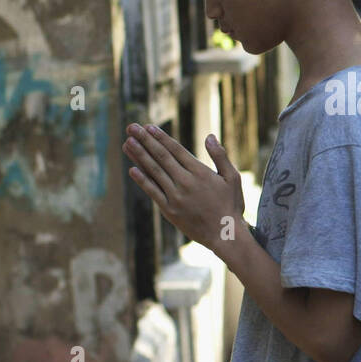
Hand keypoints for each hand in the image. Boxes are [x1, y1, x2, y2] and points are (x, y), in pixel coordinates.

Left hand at [122, 123, 243, 251]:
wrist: (225, 234)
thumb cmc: (231, 205)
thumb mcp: (233, 177)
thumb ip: (220, 156)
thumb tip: (209, 137)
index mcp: (200, 172)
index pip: (176, 150)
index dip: (160, 138)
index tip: (148, 127)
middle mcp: (185, 182)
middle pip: (161, 157)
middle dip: (145, 141)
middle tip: (131, 127)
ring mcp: (175, 196)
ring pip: (154, 171)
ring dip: (139, 156)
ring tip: (127, 142)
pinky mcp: (169, 210)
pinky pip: (153, 192)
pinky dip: (142, 180)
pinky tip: (132, 169)